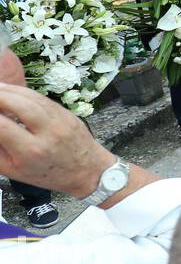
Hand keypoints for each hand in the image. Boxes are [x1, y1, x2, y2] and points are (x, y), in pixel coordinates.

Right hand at [0, 84, 115, 198]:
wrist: (88, 171)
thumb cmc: (47, 174)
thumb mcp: (13, 170)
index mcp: (31, 152)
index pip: (1, 126)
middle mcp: (48, 133)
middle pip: (18, 104)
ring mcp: (60, 120)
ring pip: (31, 96)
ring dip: (8, 89)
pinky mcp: (67, 112)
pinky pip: (41, 98)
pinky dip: (23, 91)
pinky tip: (10, 90)